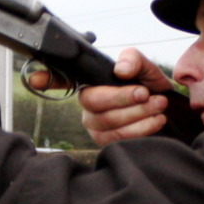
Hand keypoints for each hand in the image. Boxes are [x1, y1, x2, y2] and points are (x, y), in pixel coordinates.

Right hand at [38, 47, 174, 145]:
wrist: (168, 111)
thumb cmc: (150, 87)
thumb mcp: (144, 66)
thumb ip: (133, 59)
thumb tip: (121, 70)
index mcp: (91, 83)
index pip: (63, 80)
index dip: (47, 79)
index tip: (35, 78)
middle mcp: (87, 106)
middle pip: (94, 102)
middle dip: (123, 98)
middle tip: (146, 93)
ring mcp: (95, 126)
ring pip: (108, 122)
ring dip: (138, 113)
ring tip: (158, 105)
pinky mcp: (107, 144)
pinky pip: (119, 139)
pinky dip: (142, 128)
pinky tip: (157, 119)